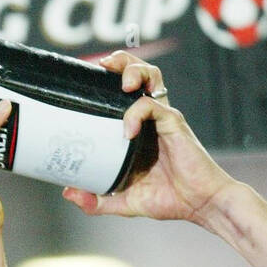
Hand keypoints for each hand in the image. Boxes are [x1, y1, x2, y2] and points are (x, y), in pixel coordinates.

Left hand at [62, 51, 233, 224]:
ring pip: (151, 78)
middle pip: (139, 75)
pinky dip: (136, 114)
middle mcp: (151, 119)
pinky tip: (128, 132)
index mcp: (138, 130)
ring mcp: (163, 119)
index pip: (123, 95)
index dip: (108, 80)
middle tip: (103, 65)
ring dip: (134, 71)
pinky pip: (153, 107)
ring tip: (122, 83)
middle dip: (122, 62)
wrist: (199, 204)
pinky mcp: (174, 124)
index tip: (87, 78)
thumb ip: (95, 200)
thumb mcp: (122, 201)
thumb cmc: (167, 198)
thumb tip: (67, 192)